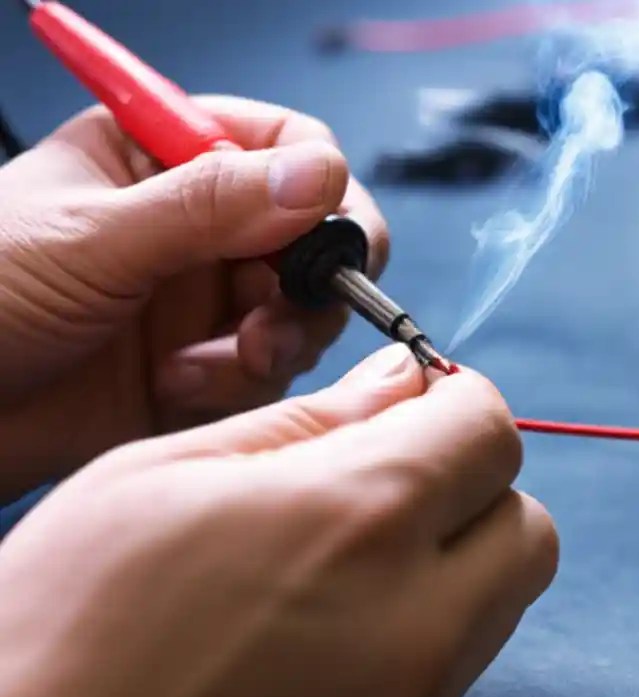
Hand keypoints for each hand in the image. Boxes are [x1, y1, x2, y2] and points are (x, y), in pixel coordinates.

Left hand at [0, 96, 388, 495]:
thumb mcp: (92, 242)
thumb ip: (208, 206)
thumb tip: (319, 176)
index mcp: (159, 158)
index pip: (280, 142)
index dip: (319, 182)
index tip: (322, 229)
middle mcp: (196, 223)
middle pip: (314, 230)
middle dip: (310, 276)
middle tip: (288, 308)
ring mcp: (206, 296)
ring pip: (305, 305)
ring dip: (278, 337)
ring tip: (222, 359)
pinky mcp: (210, 362)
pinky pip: (273, 366)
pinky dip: (239, 381)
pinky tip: (177, 387)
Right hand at [0, 345, 557, 696]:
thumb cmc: (65, 625)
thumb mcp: (163, 477)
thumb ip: (309, 420)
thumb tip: (401, 379)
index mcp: (359, 519)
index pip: (490, 429)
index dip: (456, 400)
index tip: (417, 404)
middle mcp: (417, 617)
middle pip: (526, 522)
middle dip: (474, 485)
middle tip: (389, 479)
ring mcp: (417, 696)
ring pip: (502, 598)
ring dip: (458, 556)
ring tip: (350, 557)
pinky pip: (458, 662)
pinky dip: (428, 624)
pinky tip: (338, 621)